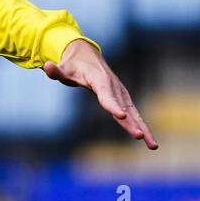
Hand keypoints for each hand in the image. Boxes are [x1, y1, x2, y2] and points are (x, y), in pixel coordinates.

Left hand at [43, 39, 157, 148]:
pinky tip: (149, 141)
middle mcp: (114, 87)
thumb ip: (56, 71)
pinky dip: (142, 126)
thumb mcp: (63, 68)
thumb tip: (46, 66)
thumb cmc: (73, 65)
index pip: (106, 95)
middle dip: (131, 123)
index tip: (121, 116)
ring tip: (153, 145)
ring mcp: (121, 94)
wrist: (86, 55)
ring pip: (134, 113)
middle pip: (123, 108)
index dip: (113, 105)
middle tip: (139, 136)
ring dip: (143, 128)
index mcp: (100, 80)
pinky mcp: (123, 99)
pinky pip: (134, 115)